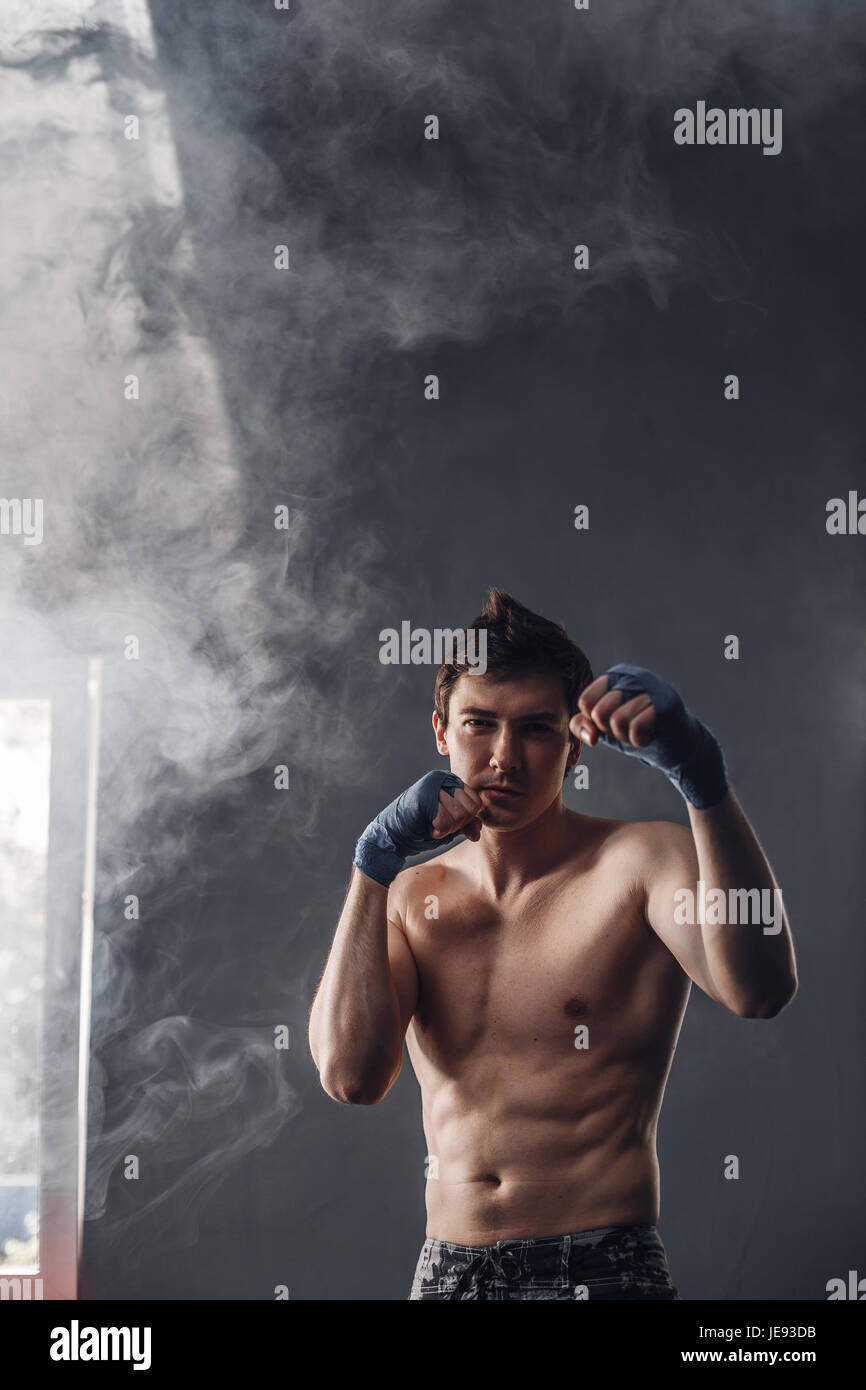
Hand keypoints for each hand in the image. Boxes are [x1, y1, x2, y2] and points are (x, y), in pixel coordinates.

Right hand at [354, 770, 483, 885]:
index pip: (476, 803)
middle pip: (470, 810)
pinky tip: (425, 825)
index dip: (466, 819)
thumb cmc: (421, 828)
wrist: (393, 835)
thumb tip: (477, 833)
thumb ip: (467, 824)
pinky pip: (445, 822)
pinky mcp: (424, 796)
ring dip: (445, 829)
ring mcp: (432, 785)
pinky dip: (437, 831)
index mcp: (450, 780)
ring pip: (458, 817)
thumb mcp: (450, 826)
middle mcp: (442, 778)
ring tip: (430, 823)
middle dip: (456, 825)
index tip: (448, 821)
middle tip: (437, 823)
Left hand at [569, 664, 727, 809]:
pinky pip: (636, 727)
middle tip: (632, 729)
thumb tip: (591, 736)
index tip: (615, 723)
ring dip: (628, 737)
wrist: (679, 747)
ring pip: (617, 721)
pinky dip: (640, 740)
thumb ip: (584, 726)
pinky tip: (652, 734)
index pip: (586, 702)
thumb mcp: (605, 730)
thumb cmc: (639, 733)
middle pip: (600, 712)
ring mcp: (651, 686)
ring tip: (644, 730)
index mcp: (615, 676)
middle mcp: (632, 675)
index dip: (597, 723)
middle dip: (613, 731)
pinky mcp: (667, 703)